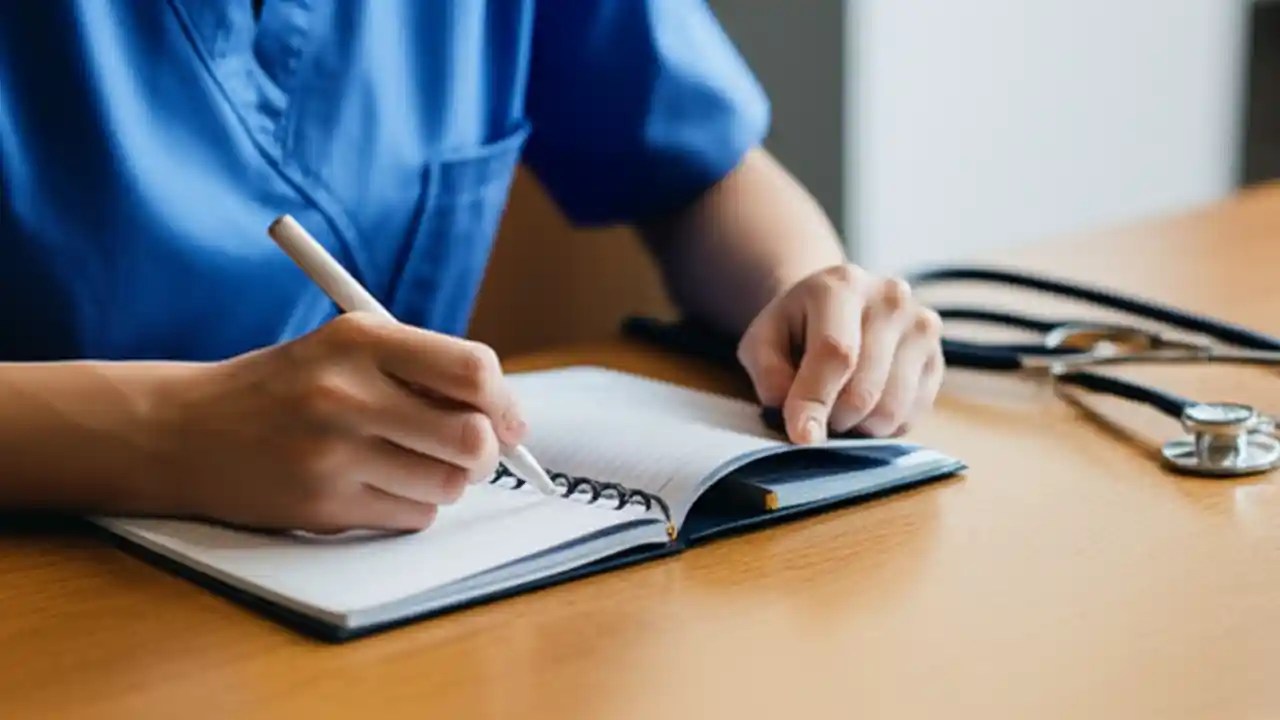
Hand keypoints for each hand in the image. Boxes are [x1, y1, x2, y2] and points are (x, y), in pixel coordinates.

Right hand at [153, 313, 523, 532]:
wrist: (187, 430)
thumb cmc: (288, 387)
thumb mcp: (347, 349)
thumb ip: (424, 369)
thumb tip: (508, 418)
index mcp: (360, 339)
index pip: (472, 370)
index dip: (504, 402)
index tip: (507, 420)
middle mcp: (347, 393)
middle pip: (471, 439)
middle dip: (487, 453)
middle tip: (475, 453)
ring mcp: (332, 453)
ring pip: (448, 485)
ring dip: (446, 481)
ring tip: (410, 463)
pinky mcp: (322, 504)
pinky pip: (413, 516)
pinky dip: (412, 506)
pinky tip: (375, 485)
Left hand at [737, 264, 943, 442]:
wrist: (838, 308)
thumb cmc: (795, 329)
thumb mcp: (762, 341)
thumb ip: (769, 374)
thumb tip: (800, 420)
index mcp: (843, 284)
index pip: (836, 352)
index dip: (815, 400)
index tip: (801, 435)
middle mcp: (891, 299)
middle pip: (864, 389)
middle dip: (833, 419)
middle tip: (815, 417)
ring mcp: (922, 328)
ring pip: (891, 410)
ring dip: (857, 427)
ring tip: (837, 409)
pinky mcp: (937, 360)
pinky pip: (911, 416)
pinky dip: (881, 427)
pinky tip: (863, 407)